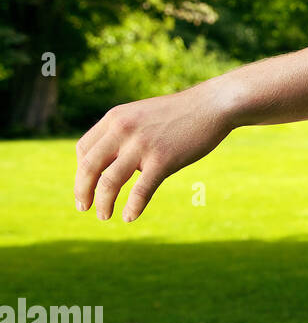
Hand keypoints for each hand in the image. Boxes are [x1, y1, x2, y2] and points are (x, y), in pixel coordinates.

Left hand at [74, 83, 232, 221]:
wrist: (213, 105)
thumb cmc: (181, 112)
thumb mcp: (143, 115)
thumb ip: (125, 132)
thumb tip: (113, 158)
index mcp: (115, 118)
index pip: (84, 149)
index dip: (81, 171)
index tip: (88, 184)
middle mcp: (123, 131)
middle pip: (89, 167)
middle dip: (82, 191)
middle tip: (83, 206)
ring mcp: (142, 146)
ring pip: (109, 182)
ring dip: (103, 203)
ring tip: (104, 216)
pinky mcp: (163, 160)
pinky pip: (141, 190)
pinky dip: (133, 207)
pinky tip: (130, 217)